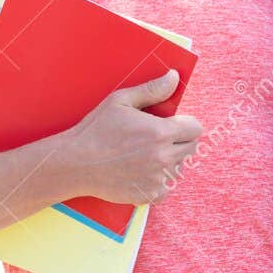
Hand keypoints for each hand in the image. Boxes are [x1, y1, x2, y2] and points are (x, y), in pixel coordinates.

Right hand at [49, 69, 200, 204]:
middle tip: (156, 138)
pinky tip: (142, 171)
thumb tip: (174, 77)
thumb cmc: (96, 129)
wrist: (76, 163)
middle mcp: (163, 158)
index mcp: (159, 133)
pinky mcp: (149, 195)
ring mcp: (157, 179)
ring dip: (170, 161)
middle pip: (191, 148)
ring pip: (179, 168)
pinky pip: (167, 187)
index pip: (196, 129)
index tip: (172, 124)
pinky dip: (159, 181)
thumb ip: (152, 90)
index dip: (185, 123)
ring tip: (146, 154)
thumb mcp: (121, 101)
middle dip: (179, 140)